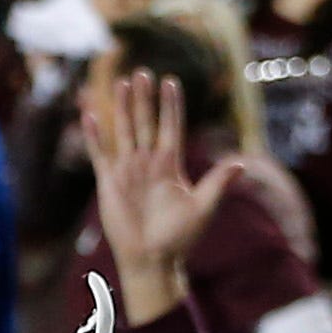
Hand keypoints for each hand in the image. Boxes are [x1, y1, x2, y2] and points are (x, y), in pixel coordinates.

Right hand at [83, 67, 241, 315]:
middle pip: (145, 122)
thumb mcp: (203, 207)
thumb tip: (241, 163)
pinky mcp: (109, 183)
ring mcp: (127, 171)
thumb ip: (218, 183)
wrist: (151, 260)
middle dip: (144, 98)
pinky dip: (94, 136)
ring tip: (122, 82)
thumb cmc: (179, 238)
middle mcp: (147, 163)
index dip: (171, 105)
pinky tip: (90, 115)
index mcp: (170, 165)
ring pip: (124, 131)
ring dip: (122, 108)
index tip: (170, 81)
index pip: (171, 126)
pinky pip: (100, 154)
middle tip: (143, 72)